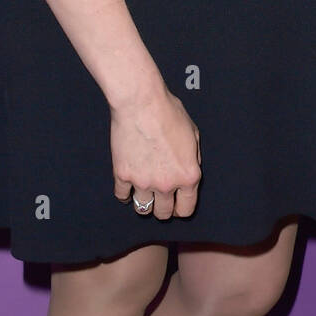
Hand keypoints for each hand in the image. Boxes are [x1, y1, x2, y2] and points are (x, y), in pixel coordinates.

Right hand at [111, 84, 201, 220]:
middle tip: (160, 198)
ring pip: (142, 209)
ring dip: (144, 203)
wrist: (141, 103)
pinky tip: (128, 187)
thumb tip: (189, 170)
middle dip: (163, 207)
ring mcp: (143, 182)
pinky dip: (125, 194)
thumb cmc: (168, 112)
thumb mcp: (193, 134)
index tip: (177, 204)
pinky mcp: (122, 175)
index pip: (186, 209)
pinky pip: (122, 196)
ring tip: (144, 193)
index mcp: (188, 175)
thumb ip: (193, 158)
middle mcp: (166, 184)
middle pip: (163, 213)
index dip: (181, 208)